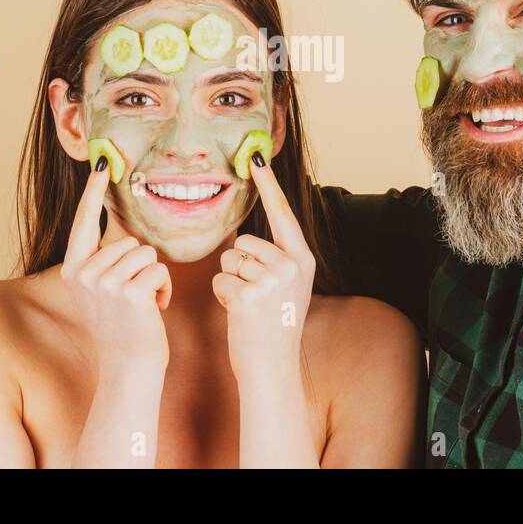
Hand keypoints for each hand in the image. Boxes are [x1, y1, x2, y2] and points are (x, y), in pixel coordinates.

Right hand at [59, 157, 171, 378]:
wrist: (128, 367)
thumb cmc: (123, 327)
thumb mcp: (102, 291)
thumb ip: (104, 261)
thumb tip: (122, 229)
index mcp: (73, 269)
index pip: (84, 222)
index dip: (93, 193)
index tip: (102, 164)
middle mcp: (84, 273)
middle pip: (130, 241)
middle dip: (142, 266)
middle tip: (134, 297)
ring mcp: (105, 282)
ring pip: (148, 254)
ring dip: (154, 278)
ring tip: (143, 304)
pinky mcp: (129, 291)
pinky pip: (159, 270)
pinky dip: (164, 290)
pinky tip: (153, 311)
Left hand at [212, 152, 314, 382]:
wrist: (272, 367)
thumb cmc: (273, 326)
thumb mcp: (287, 288)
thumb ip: (276, 260)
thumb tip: (248, 239)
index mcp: (302, 259)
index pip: (282, 214)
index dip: (269, 184)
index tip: (257, 156)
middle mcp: (291, 264)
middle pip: (243, 242)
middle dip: (238, 266)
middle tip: (254, 297)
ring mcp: (271, 279)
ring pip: (229, 259)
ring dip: (229, 281)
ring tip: (248, 306)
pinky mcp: (249, 293)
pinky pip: (220, 279)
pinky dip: (222, 297)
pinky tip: (239, 314)